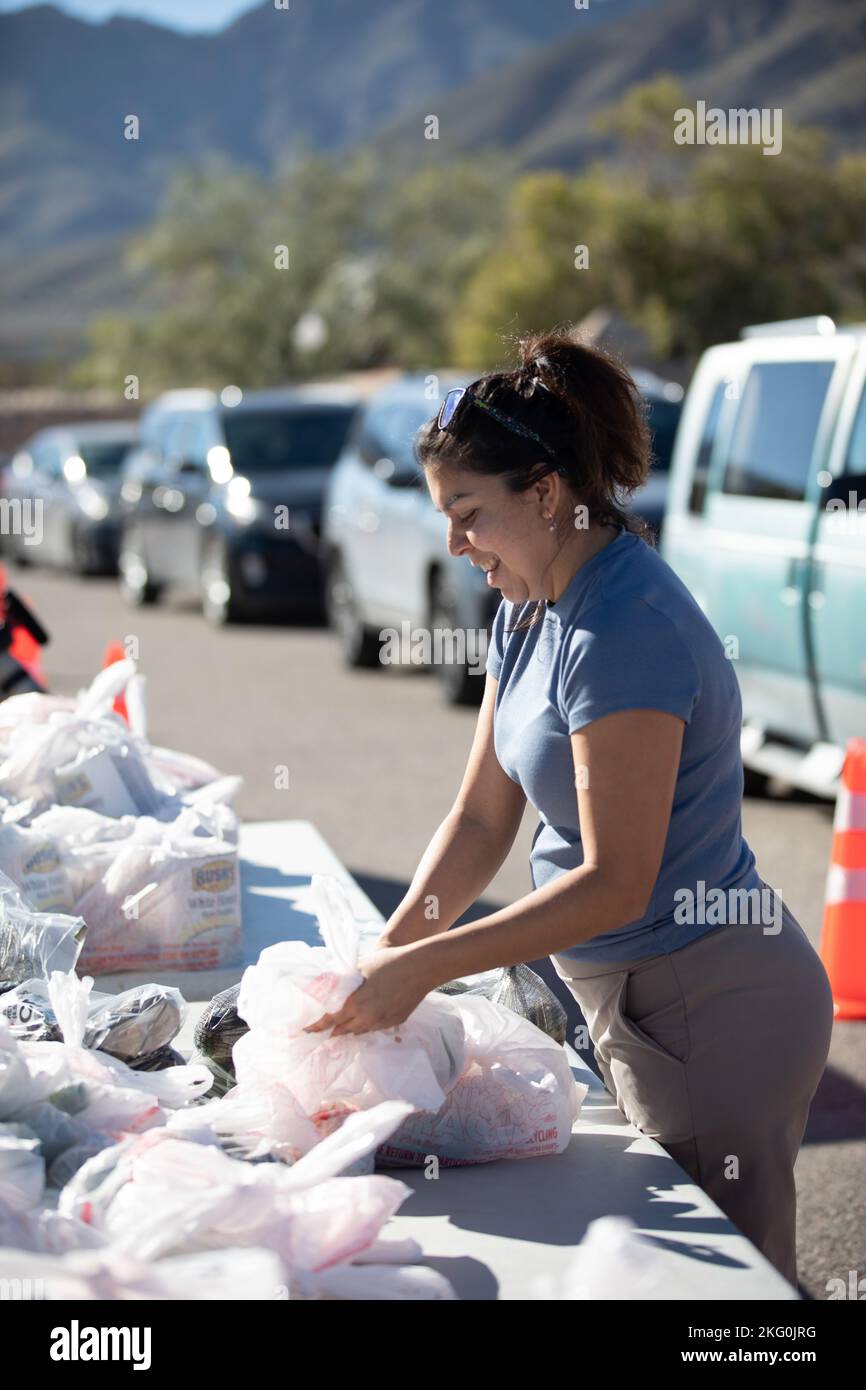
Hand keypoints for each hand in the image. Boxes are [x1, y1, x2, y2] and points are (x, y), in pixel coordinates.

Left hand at [303, 943, 434, 1037]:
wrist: (421, 966)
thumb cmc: (389, 961)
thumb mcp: (360, 967)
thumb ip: (343, 980)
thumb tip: (328, 984)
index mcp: (355, 1004)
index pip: (330, 1020)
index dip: (317, 1026)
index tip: (307, 1031)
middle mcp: (367, 1017)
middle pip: (344, 1030)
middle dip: (334, 1029)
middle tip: (325, 1029)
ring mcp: (383, 1022)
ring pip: (361, 1030)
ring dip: (351, 1027)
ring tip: (344, 1023)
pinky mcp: (395, 1022)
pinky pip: (376, 1027)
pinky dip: (368, 1024)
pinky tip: (367, 1016)